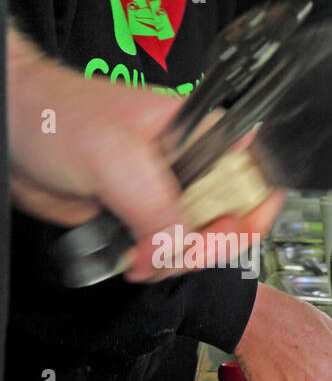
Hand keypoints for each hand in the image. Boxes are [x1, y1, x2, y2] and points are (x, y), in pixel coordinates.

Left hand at [6, 31, 283, 282]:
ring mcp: (167, 194)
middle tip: (182, 249)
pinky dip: (153, 265)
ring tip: (146, 254)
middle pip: (233, 218)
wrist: (9, 132)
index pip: (257, 173)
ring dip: (177, 259)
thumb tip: (175, 253)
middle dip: (212, 244)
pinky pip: (165, 253)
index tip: (239, 229)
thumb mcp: (119, 160)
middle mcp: (191, 165)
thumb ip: (159, 211)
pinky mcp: (141, 218)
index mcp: (202, 134)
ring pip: (199, 243)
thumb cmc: (55, 115)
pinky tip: (135, 259)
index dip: (258, 207)